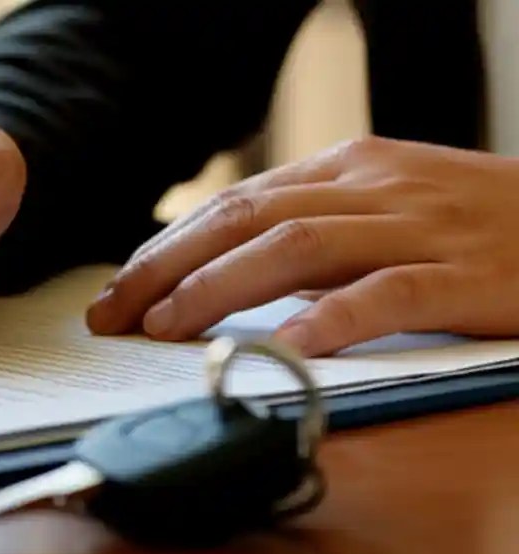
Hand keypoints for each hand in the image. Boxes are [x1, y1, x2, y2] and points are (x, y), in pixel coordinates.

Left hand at [86, 137, 518, 355]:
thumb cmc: (480, 227)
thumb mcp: (387, 210)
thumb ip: (313, 233)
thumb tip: (219, 277)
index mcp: (349, 169)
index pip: (234, 203)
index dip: (165, 249)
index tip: (115, 293)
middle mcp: (374, 188)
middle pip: (246, 219)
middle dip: (165, 268)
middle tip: (111, 316)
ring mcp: (421, 228)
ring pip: (298, 248)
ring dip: (219, 289)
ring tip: (166, 329)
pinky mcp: (469, 275)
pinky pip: (390, 293)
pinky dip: (334, 318)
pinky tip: (290, 347)